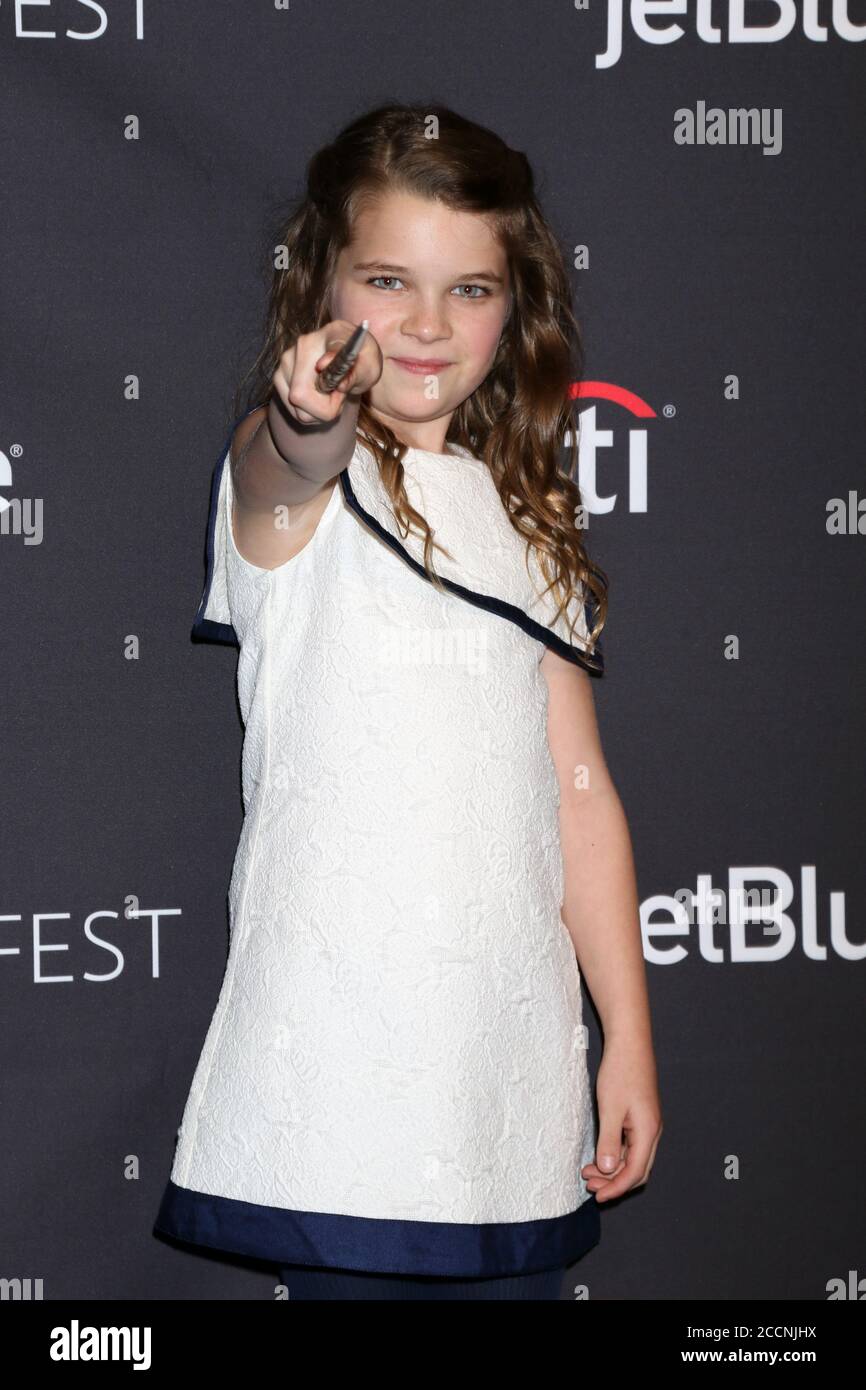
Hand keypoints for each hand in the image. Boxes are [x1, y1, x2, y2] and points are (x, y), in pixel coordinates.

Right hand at [273, 320, 382, 426]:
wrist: (352, 355)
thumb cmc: (362, 359)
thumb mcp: (369, 365)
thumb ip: (356, 373)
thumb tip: (340, 384)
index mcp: (318, 340)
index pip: (314, 363)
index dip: (321, 383)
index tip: (331, 380)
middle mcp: (294, 351)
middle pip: (300, 397)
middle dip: (326, 408)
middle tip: (339, 395)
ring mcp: (283, 366)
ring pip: (298, 411)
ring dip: (319, 412)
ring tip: (331, 394)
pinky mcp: (280, 380)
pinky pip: (296, 413)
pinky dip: (312, 413)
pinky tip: (320, 398)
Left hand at [581, 1033, 662, 1202]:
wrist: (630, 1042)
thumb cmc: (621, 1071)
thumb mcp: (610, 1108)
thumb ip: (610, 1141)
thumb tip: (609, 1170)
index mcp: (648, 1131)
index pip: (634, 1172)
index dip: (616, 1188)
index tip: (597, 1196)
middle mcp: (652, 1131)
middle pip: (637, 1170)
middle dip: (614, 1182)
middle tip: (590, 1186)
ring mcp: (647, 1123)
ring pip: (634, 1158)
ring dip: (613, 1169)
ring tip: (589, 1171)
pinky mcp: (640, 1116)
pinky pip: (631, 1145)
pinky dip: (616, 1154)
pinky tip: (600, 1154)